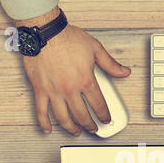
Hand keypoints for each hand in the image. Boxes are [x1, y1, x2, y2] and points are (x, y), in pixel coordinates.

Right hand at [16, 9, 129, 134]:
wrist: (43, 31)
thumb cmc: (66, 38)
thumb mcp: (95, 49)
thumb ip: (110, 64)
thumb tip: (124, 71)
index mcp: (86, 81)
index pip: (99, 105)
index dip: (104, 115)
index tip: (106, 119)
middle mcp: (70, 89)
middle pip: (82, 115)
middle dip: (90, 125)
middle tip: (94, 128)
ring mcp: (54, 91)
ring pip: (63, 117)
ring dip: (71, 128)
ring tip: (76, 132)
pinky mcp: (39, 89)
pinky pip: (40, 110)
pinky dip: (44, 122)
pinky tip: (48, 129)